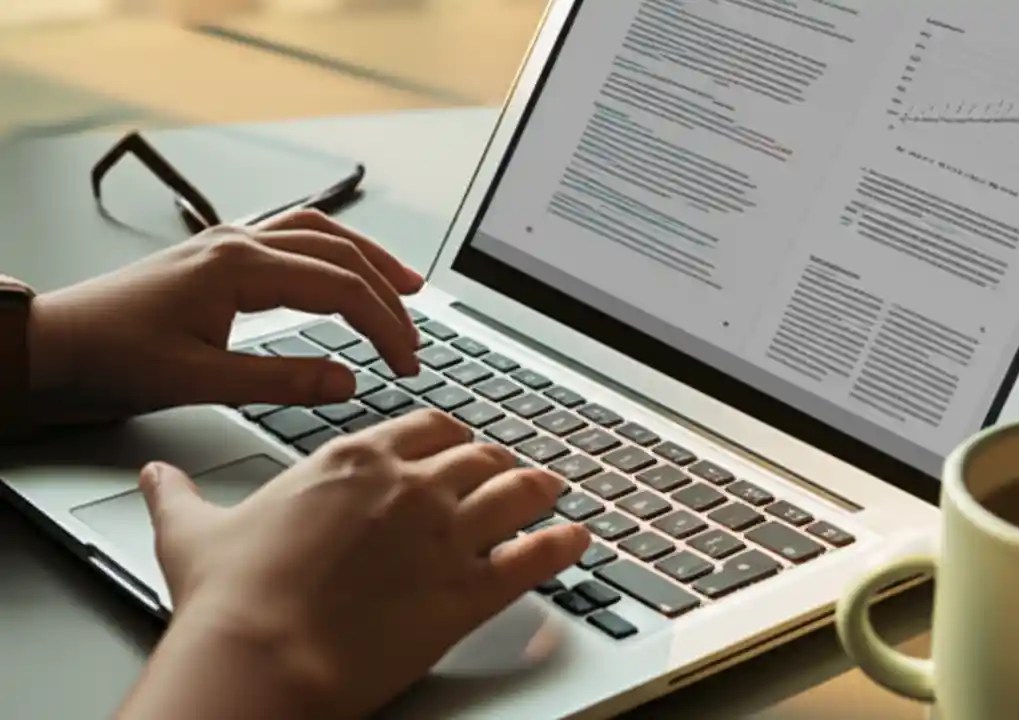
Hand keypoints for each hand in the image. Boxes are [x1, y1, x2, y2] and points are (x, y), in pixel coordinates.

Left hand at [29, 210, 423, 424]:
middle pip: (341, 254)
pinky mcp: (223, 255)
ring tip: (408, 286)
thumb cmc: (114, 359)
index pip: (340, 288)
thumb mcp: (201, 382)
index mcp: (239, 267)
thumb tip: (347, 381)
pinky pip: (296, 238)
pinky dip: (335, 253)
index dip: (384, 325)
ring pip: (322, 234)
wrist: (57, 343)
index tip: (407, 360)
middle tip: (414, 339)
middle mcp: (239, 243)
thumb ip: (282, 381)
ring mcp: (231, 243)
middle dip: (388, 296)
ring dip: (370, 259)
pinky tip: (348, 269)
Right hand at [119, 410, 590, 719]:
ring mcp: (446, 534)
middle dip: (498, 461)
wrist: (258, 656)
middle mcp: (410, 485)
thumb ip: (180, 496)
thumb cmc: (230, 598)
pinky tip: (576, 540)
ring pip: (518, 491)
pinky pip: (536, 555)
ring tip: (553, 492)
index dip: (450, 435)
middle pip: (479, 454)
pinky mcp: (468, 590)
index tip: (458, 445)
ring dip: (540, 490)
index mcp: (354, 459)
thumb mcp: (195, 531)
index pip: (426, 425)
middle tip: (507, 472)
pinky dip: (563, 545)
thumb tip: (156, 475)